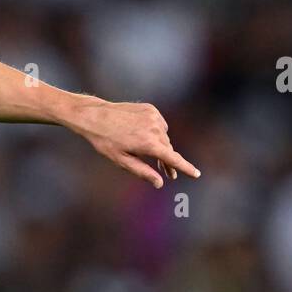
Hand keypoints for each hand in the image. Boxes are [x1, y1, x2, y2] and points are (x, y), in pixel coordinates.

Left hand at [65, 98, 199, 187]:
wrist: (94, 116)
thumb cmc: (105, 141)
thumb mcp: (122, 160)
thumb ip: (143, 172)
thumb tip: (159, 183)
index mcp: (148, 144)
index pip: (172, 159)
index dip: (185, 167)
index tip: (196, 174)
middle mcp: (154, 129)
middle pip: (168, 149)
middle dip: (168, 162)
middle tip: (168, 174)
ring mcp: (153, 117)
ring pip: (164, 137)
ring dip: (160, 145)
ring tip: (146, 151)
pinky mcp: (150, 109)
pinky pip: (159, 124)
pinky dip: (155, 131)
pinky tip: (142, 134)